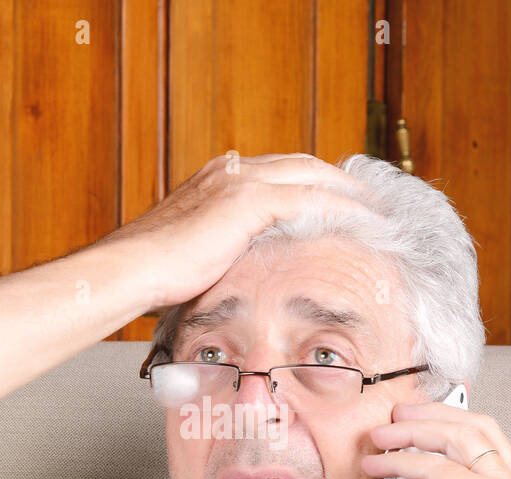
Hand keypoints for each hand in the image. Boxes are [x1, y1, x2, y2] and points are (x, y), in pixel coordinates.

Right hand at [96, 152, 380, 309]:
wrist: (130, 272)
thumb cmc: (151, 277)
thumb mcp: (194, 259)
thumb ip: (220, 255)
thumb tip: (236, 282)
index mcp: (217, 179)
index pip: (278, 172)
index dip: (314, 185)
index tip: (340, 203)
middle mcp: (231, 170)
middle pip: (303, 165)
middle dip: (340, 182)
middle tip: (372, 204)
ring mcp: (239, 181)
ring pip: (312, 175)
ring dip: (350, 193)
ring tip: (379, 213)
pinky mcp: (248, 200)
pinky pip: (311, 198)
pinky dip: (342, 208)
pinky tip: (365, 223)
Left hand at [360, 402, 510, 478]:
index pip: (488, 448)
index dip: (454, 428)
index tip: (421, 426)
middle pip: (476, 427)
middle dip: (433, 414)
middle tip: (398, 415)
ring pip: (457, 434)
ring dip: (414, 428)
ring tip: (383, 431)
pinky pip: (434, 466)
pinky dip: (402, 460)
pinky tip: (379, 465)